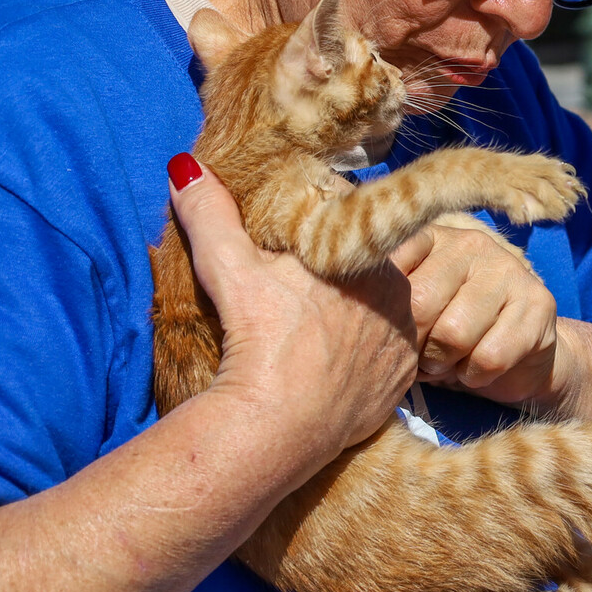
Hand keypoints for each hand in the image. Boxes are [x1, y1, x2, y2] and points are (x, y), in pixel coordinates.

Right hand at [170, 157, 417, 462]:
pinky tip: (335, 358)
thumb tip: (187, 168)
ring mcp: (404, 340)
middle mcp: (401, 295)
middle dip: (353, 270)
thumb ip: (212, 213)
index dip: (332, 232)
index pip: (362, 228)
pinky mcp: (401, 381)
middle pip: (381, 267)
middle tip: (312, 287)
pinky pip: (392, 354)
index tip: (304, 246)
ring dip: (364, 311)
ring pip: (390, 310)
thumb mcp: (229, 268)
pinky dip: (369, 352)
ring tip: (322, 324)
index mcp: (371, 258)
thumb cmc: (258, 338)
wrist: (279, 424)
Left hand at [390, 222, 569, 405]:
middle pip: (420, 304)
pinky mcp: (539, 303)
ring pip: (454, 334)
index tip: (379, 334)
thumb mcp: (412, 316)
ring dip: (445, 365)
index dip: (380, 314)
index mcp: (432, 238)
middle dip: (413, 348)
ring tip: (448, 364)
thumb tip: (343, 315)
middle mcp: (471, 243)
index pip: (389, 266)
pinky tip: (477, 370)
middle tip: (420, 361)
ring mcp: (508, 270)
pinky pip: (489, 356)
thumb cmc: (449, 337)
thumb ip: (384, 303)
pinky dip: (475, 376)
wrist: (520, 360)